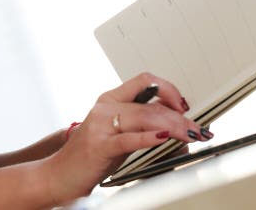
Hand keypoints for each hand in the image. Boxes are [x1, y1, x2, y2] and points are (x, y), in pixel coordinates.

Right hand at [41, 72, 211, 205]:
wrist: (58, 174)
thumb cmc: (89, 157)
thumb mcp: (117, 135)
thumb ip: (141, 127)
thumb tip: (176, 130)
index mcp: (110, 100)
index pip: (145, 81)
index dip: (169, 89)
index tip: (184, 105)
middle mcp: (106, 107)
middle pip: (151, 104)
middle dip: (180, 116)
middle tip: (198, 128)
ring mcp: (101, 125)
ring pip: (146, 117)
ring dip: (174, 127)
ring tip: (189, 135)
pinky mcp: (100, 146)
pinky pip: (130, 138)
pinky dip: (150, 137)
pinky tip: (164, 138)